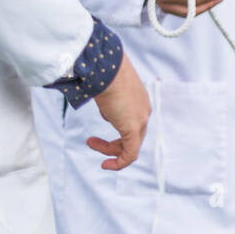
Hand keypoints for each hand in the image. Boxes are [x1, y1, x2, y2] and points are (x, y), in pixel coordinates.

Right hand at [88, 53, 148, 169]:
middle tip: (90, 141)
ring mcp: (141, 119)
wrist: (107, 69)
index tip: (99, 134)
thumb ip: (109, 102)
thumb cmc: (103, 73)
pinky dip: (120, 162)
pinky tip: (106, 165)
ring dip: (109, 150)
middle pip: (133, 136)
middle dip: (111, 144)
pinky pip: (130, 153)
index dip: (117, 132)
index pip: (132, 123)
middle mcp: (144, 111)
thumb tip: (106, 111)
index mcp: (140, 101)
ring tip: (90, 143)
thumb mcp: (107, 88)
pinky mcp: (133, 127)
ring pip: (130, 145)